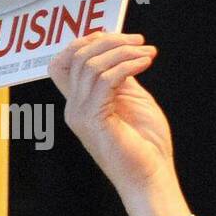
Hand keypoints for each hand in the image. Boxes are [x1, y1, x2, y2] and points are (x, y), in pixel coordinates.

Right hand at [49, 31, 191, 215]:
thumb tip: (120, 50)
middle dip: (108, 40)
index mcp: (80, 103)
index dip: (85, 41)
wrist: (152, 178)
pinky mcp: (94, 120)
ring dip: (122, 52)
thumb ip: (121, 77)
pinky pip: (104, 80)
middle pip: (76, 57)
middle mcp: (74, 108)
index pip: (63, 62)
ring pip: (90, 65)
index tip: (120, 37)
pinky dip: (126, 65)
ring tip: (148, 54)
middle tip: (140, 40)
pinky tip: (144, 63)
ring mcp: (81, 115)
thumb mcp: (133, 100)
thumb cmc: (147, 145)